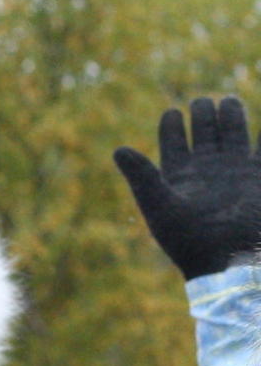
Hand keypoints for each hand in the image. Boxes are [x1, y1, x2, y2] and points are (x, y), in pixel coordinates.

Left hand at [114, 97, 260, 279]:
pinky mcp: (259, 178)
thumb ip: (142, 177)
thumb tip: (118, 149)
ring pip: (233, 135)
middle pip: (205, 134)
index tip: (172, 112)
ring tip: (227, 101)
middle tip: (201, 101)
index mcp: (180, 177)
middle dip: (204, 115)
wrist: (230, 263)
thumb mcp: (160, 207)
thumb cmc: (190, 240)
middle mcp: (208, 172)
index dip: (171, 126)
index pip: (174, 142)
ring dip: (231, 118)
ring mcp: (235, 173)